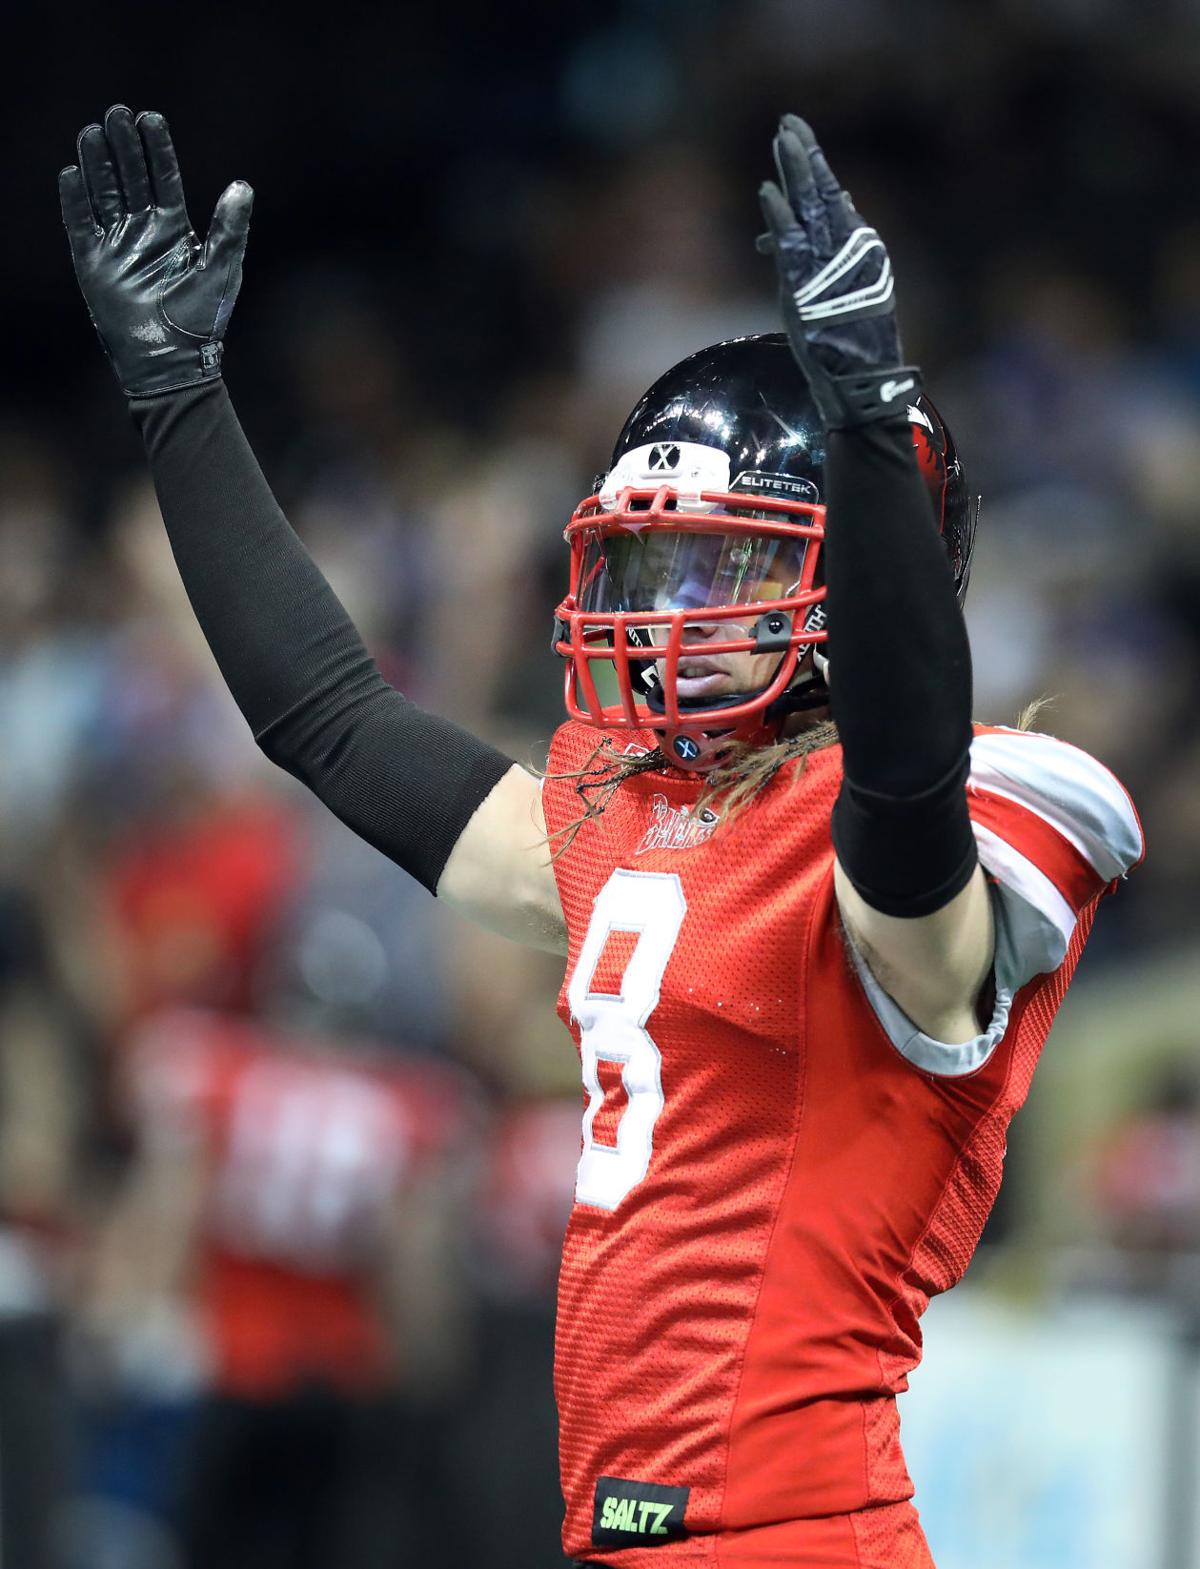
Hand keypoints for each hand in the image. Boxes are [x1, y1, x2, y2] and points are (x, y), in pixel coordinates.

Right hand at [59, 105, 252, 396]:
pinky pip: (80, 224)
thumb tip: (242, 186)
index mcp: (176, 230)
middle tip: (116, 113)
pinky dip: (74, 199)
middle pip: (129, 178)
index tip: (150, 118)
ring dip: (97, 163)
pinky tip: (72, 171)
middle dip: (123, 147)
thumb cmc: (202, 320)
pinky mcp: (93, 263)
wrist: (171, 359)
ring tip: (92, 131)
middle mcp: (145, 232)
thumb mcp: (223, 269)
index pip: (164, 179)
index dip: (157, 149)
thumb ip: (231, 228)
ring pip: (103, 193)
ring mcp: (117, 246)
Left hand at [759, 115, 918, 428]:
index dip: (814, 167)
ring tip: (782, 138)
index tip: (796, 137)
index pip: (833, 199)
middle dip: (805, 156)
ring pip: (812, 209)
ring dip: (796, 173)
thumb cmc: (849, 340)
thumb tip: (822, 214)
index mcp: (858, 248)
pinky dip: (780, 218)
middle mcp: (849, 250)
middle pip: (823, 194)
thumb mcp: (840, 289)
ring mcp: (830, 266)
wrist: (861, 378)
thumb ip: (831, 253)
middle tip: (788, 121)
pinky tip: (768, 191)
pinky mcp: (810, 288)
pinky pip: (793, 245)